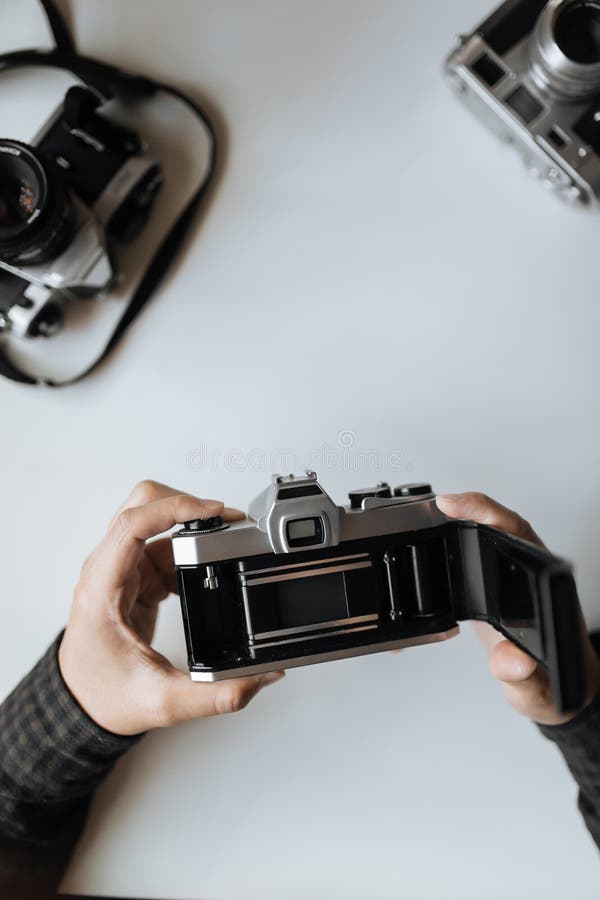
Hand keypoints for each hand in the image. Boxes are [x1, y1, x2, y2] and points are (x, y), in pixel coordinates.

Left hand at [59, 480, 284, 735]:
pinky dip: (190, 547)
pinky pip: (164, 544)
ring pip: (156, 521)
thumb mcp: (164, 701)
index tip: (211, 511)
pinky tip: (209, 564)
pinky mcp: (134, 577)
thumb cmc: (103, 695)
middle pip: (142, 505)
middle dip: (186, 504)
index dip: (174, 508)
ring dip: (191, 525)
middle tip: (223, 519)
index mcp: (103, 587)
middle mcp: (108, 569)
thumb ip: (218, 694)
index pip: (133, 524)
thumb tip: (263, 676)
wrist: (81, 704)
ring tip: (224, 539)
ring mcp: (121, 570)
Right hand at [436, 491, 599, 725]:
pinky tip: (433, 540)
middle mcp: (528, 577)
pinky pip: (477, 554)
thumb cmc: (553, 687)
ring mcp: (511, 579)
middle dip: (469, 507)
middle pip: (501, 524)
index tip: (456, 506)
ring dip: (461, 520)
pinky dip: (454, 540)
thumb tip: (511, 662)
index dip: (487, 512)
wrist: (553, 693)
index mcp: (542, 589)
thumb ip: (522, 678)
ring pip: (488, 535)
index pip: (518, 534)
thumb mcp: (536, 691)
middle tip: (439, 503)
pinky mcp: (495, 588)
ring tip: (429, 514)